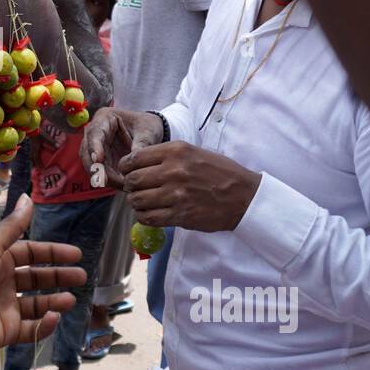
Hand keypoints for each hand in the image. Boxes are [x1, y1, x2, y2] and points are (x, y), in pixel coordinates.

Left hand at [0, 195, 84, 364]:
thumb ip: (12, 226)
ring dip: (55, 301)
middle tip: (81, 276)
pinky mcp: (6, 331)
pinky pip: (32, 329)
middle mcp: (3, 283)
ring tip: (70, 299)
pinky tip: (54, 317)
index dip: (52, 253)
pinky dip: (45, 325)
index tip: (75, 255)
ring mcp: (5, 308)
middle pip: (37, 278)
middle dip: (59, 276)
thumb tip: (28, 197)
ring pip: (37, 304)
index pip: (30, 253)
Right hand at [80, 108, 163, 187]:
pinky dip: (109, 179)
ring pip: (90, 164)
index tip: (98, 160)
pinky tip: (121, 185)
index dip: (94, 147)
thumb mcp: (148, 131)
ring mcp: (97, 146)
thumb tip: (133, 162)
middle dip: (97, 167)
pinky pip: (100, 171)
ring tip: (120, 184)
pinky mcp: (102, 159)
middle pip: (87, 151)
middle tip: (108, 180)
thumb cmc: (147, 126)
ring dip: (102, 176)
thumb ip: (141, 144)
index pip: (95, 133)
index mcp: (105, 118)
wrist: (150, 131)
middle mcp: (96, 132)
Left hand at [121, 141, 260, 231]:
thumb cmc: (219, 172)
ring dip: (136, 203)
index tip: (128, 172)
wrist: (244, 196)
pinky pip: (148, 218)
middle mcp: (173, 171)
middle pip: (132, 180)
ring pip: (137, 200)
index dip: (126, 167)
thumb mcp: (193, 152)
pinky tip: (149, 214)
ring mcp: (176, 194)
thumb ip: (165, 156)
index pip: (134, 158)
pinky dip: (143, 217)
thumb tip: (136, 163)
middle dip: (129, 186)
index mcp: (176, 151)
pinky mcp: (180, 215)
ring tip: (142, 202)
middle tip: (135, 189)